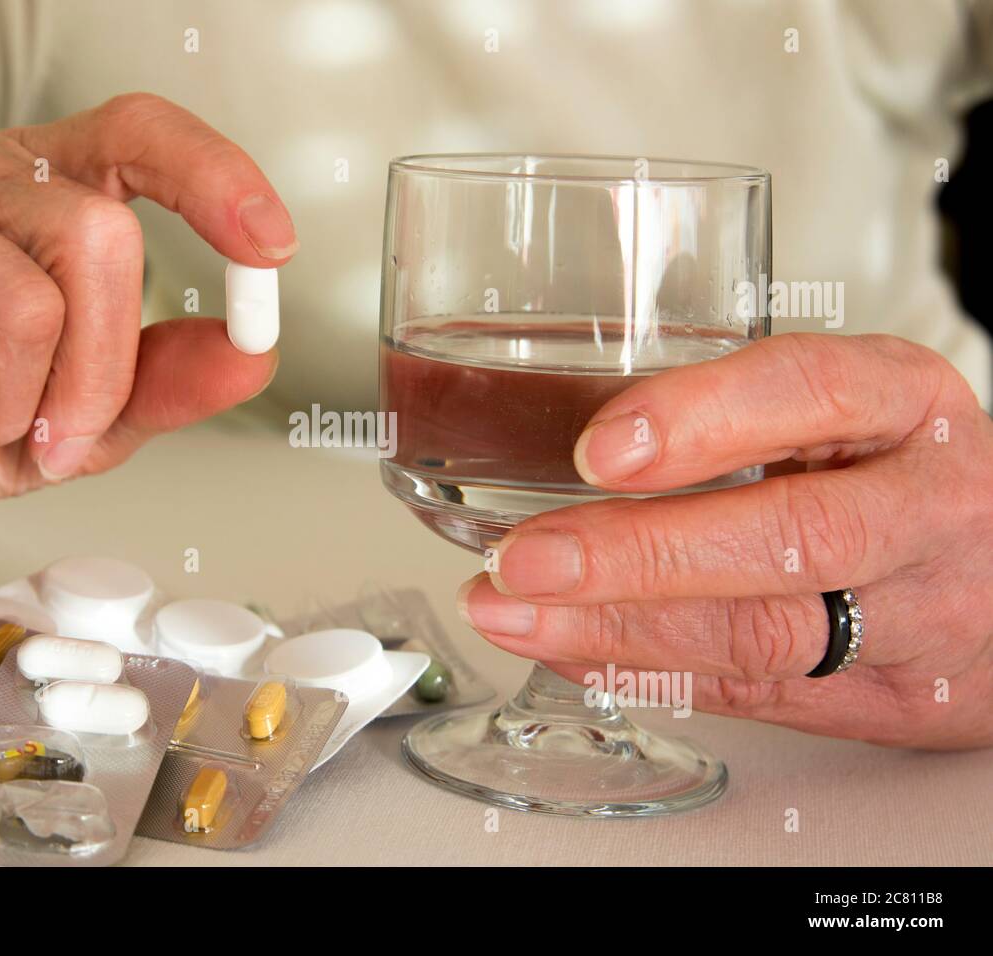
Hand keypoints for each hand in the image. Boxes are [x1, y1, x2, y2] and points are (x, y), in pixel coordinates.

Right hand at [0, 94, 294, 542]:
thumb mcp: (81, 418)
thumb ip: (162, 379)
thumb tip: (251, 349)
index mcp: (36, 190)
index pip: (138, 135)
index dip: (212, 177)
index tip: (268, 247)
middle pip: (98, 239)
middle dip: (95, 375)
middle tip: (51, 437)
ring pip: (25, 306)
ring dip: (6, 410)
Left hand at [457, 333, 992, 748]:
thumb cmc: (898, 473)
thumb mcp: (846, 408)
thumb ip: (731, 409)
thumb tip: (554, 418)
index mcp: (904, 405)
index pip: (813, 393)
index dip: (702, 418)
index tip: (599, 448)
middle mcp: (921, 506)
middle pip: (790, 535)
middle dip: (639, 553)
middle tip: (526, 559)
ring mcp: (912, 611)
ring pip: (765, 631)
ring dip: (618, 627)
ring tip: (512, 613)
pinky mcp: (881, 694)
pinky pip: (754, 692)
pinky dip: (646, 671)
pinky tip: (565, 651)